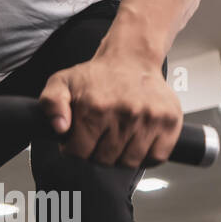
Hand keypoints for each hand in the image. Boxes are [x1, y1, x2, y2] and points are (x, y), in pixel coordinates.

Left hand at [39, 53, 181, 166]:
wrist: (132, 59)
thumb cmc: (96, 76)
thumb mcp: (62, 82)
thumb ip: (51, 103)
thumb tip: (60, 128)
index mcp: (95, 107)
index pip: (79, 153)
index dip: (74, 148)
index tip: (79, 138)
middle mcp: (124, 114)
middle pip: (104, 160)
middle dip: (96, 152)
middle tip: (99, 136)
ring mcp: (149, 119)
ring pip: (129, 162)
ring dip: (120, 156)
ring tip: (117, 136)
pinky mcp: (170, 123)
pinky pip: (156, 158)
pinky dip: (146, 156)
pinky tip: (137, 141)